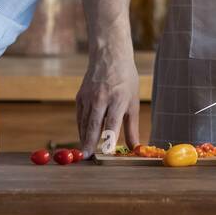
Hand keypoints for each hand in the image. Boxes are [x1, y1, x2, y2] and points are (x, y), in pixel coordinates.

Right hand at [76, 41, 140, 156]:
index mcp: (118, 99)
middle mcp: (101, 98)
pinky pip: (80, 116)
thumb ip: (132, 127)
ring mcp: (89, 97)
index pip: (112, 122)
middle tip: (86, 157)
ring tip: (85, 153)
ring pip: (84, 122)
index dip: (109, 138)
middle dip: (90, 142)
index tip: (106, 152)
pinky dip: (81, 128)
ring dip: (84, 138)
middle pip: (94, 124)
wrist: (109, 57)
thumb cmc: (126, 80)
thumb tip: (136, 148)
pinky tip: (84, 138)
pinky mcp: (80, 96)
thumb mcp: (133, 102)